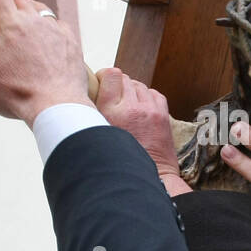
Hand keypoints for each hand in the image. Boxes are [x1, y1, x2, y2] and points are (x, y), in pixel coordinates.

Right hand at [0, 0, 90, 124]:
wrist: (58, 107)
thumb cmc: (18, 94)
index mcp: (9, 24)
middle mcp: (34, 20)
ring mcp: (55, 30)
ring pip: (39, 7)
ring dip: (27, 4)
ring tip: (20, 10)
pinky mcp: (71, 42)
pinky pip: (58, 24)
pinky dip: (48, 22)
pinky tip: (45, 31)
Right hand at [95, 68, 190, 195]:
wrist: (148, 175)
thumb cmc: (118, 161)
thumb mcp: (97, 136)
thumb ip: (93, 116)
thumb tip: (88, 95)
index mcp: (110, 112)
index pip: (111, 75)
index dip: (105, 76)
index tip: (102, 82)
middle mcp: (131, 107)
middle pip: (125, 78)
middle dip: (118, 85)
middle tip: (114, 97)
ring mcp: (149, 110)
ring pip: (139, 85)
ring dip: (132, 91)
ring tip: (128, 105)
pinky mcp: (162, 114)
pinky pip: (154, 93)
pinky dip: (147, 97)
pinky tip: (141, 108)